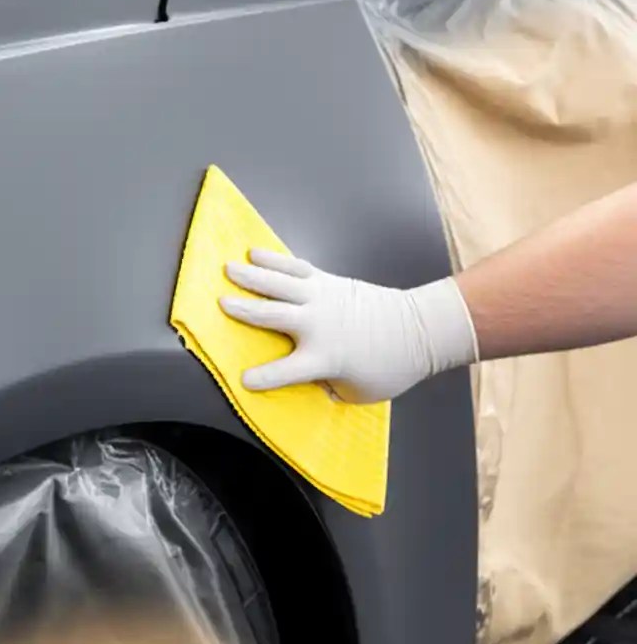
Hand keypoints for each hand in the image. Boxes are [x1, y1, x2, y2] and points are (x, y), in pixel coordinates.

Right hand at [218, 249, 477, 402]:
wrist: (422, 329)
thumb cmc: (392, 366)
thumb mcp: (360, 392)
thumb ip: (329, 388)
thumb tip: (310, 383)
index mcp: (324, 359)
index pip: (284, 372)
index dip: (262, 378)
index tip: (244, 379)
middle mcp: (318, 325)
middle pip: (273, 316)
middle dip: (244, 310)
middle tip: (220, 303)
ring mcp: (323, 298)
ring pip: (280, 284)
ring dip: (252, 275)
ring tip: (228, 268)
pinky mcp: (329, 281)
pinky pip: (296, 268)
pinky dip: (275, 259)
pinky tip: (256, 252)